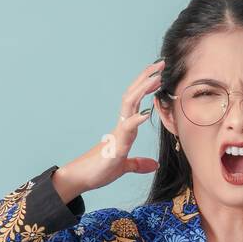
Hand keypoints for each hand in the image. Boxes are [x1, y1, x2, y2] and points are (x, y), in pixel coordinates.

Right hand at [54, 59, 162, 199]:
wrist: (81, 179)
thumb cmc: (100, 169)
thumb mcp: (124, 166)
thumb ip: (138, 164)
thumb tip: (153, 165)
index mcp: (124, 128)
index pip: (136, 101)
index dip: (146, 86)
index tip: (158, 73)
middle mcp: (121, 126)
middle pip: (133, 95)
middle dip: (146, 78)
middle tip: (160, 63)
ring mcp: (117, 134)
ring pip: (129, 105)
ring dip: (142, 89)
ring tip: (156, 77)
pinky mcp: (115, 146)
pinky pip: (126, 130)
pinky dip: (136, 121)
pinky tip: (147, 113)